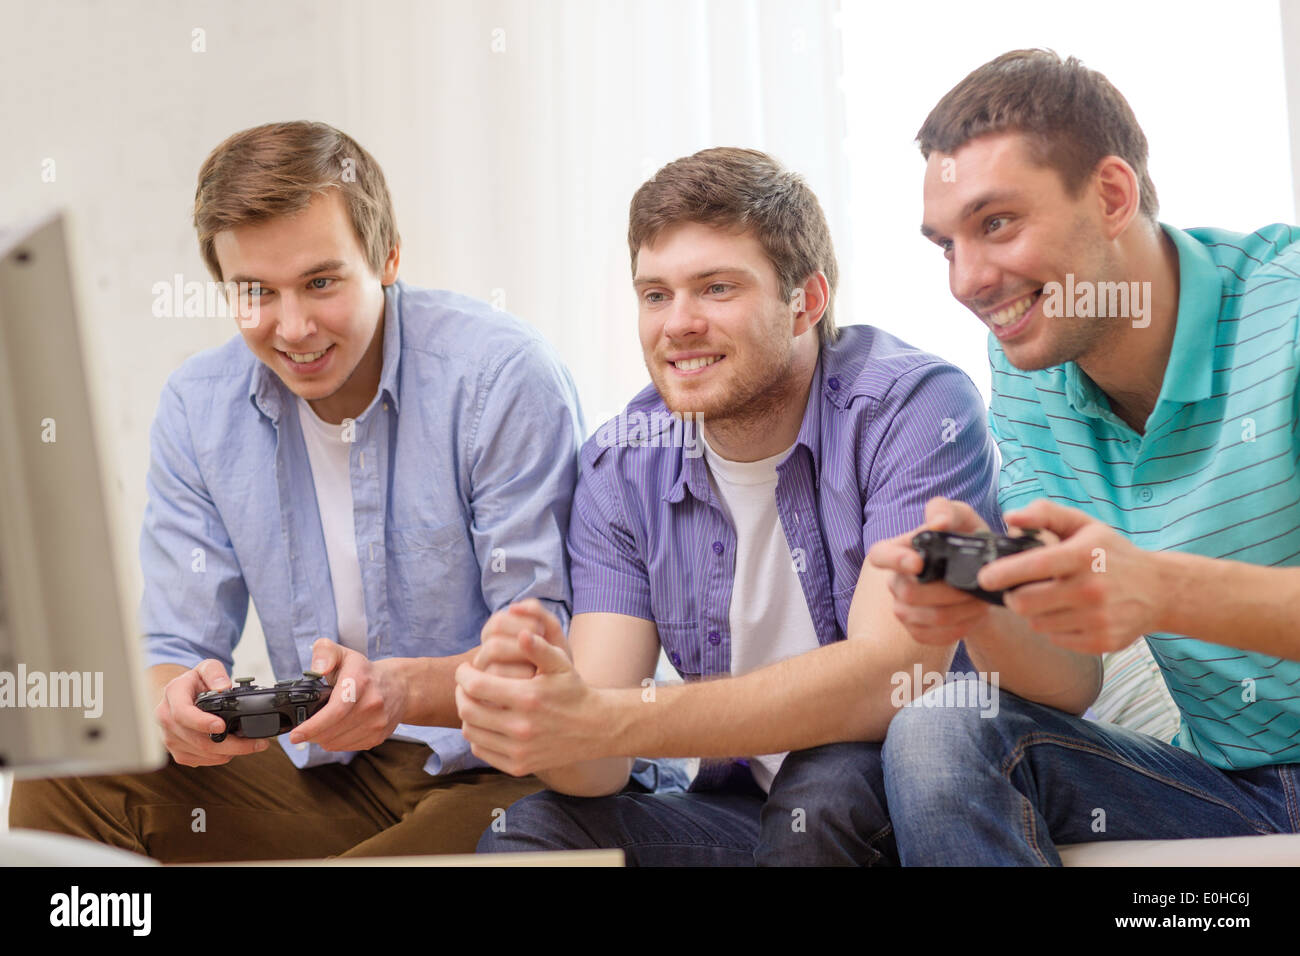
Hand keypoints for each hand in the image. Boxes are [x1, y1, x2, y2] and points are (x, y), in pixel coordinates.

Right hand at [153, 660, 270, 766]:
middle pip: (197, 740)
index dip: (202, 722)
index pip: (183, 713)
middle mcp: (166, 719)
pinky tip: (233, 748)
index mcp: (172, 695)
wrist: (179, 696)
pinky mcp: (177, 752)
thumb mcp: (206, 667)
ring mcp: (170, 738)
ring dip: (229, 752)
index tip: (222, 726)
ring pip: (202, 753)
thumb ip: (215, 672)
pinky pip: (201, 760)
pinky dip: (220, 757)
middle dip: (231, 744)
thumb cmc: (195, 682)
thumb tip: (224, 686)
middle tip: (256, 743)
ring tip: (250, 745)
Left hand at [288, 638, 406, 750]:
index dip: (313, 726)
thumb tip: (318, 669)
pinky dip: (335, 742)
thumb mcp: (343, 653)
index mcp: (360, 681)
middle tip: (303, 728)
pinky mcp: (378, 736)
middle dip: (312, 733)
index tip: (295, 734)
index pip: (335, 710)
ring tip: (320, 727)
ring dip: (322, 739)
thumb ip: (324, 652)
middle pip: (332, 731)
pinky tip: (334, 730)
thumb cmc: (365, 672)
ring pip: (337, 743)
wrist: (399, 686)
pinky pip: (347, 747)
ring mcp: (377, 723)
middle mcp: (372, 704)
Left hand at [455, 613, 600, 776]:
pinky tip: (485, 722)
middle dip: (460, 694)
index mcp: (528, 698)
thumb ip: (539, 648)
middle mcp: (521, 728)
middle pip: (467, 710)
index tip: (465, 669)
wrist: (595, 728)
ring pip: (471, 732)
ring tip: (474, 702)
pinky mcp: (518, 766)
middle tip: (465, 685)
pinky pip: (481, 750)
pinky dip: (476, 735)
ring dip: (466, 714)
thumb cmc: (573, 690)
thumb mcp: (561, 664)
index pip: (475, 686)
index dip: (463, 675)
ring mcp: (519, 750)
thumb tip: (522, 634)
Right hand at [867, 496, 997, 644]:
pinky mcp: (918, 631)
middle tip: (976, 585)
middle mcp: (896, 581)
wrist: (982, 577)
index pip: (880, 555)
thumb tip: (938, 523)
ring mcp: (904, 609)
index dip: (895, 560)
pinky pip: (934, 636)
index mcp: (898, 551)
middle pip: (910, 592)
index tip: (919, 564)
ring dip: (962, 609)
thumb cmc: (967, 542)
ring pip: (928, 617)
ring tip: (981, 599)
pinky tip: (975, 616)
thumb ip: (946, 511)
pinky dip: (961, 627)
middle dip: (949, 591)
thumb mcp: (962, 518)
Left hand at [976, 499, 1163, 653]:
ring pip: (1037, 623)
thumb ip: (1044, 514)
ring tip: (1052, 599)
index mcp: (1083, 555)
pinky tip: (1069, 614)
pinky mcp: (1102, 642)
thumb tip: (1010, 519)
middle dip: (1014, 596)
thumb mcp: (1083, 525)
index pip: (1033, 566)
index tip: (985, 577)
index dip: (1002, 573)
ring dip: (1035, 613)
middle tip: (1019, 590)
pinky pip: (1055, 639)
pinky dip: (1054, 628)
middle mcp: (1091, 589)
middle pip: (1025, 603)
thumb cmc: (1111, 553)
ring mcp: (1098, 619)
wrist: (1160, 590)